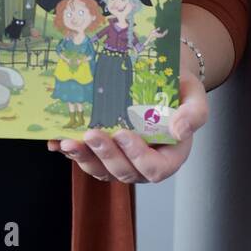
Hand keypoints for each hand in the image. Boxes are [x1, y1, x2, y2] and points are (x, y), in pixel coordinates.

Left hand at [46, 64, 207, 182]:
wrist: (160, 77)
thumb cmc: (179, 88)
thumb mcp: (195, 95)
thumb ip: (194, 113)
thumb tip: (180, 130)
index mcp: (170, 156)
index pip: (155, 168)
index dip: (138, 156)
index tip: (124, 134)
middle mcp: (145, 163)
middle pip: (124, 172)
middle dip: (105, 155)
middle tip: (92, 134)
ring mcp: (122, 159)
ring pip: (101, 170)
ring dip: (83, 158)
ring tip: (67, 142)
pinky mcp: (104, 151)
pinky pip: (87, 158)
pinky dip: (71, 151)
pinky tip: (55, 141)